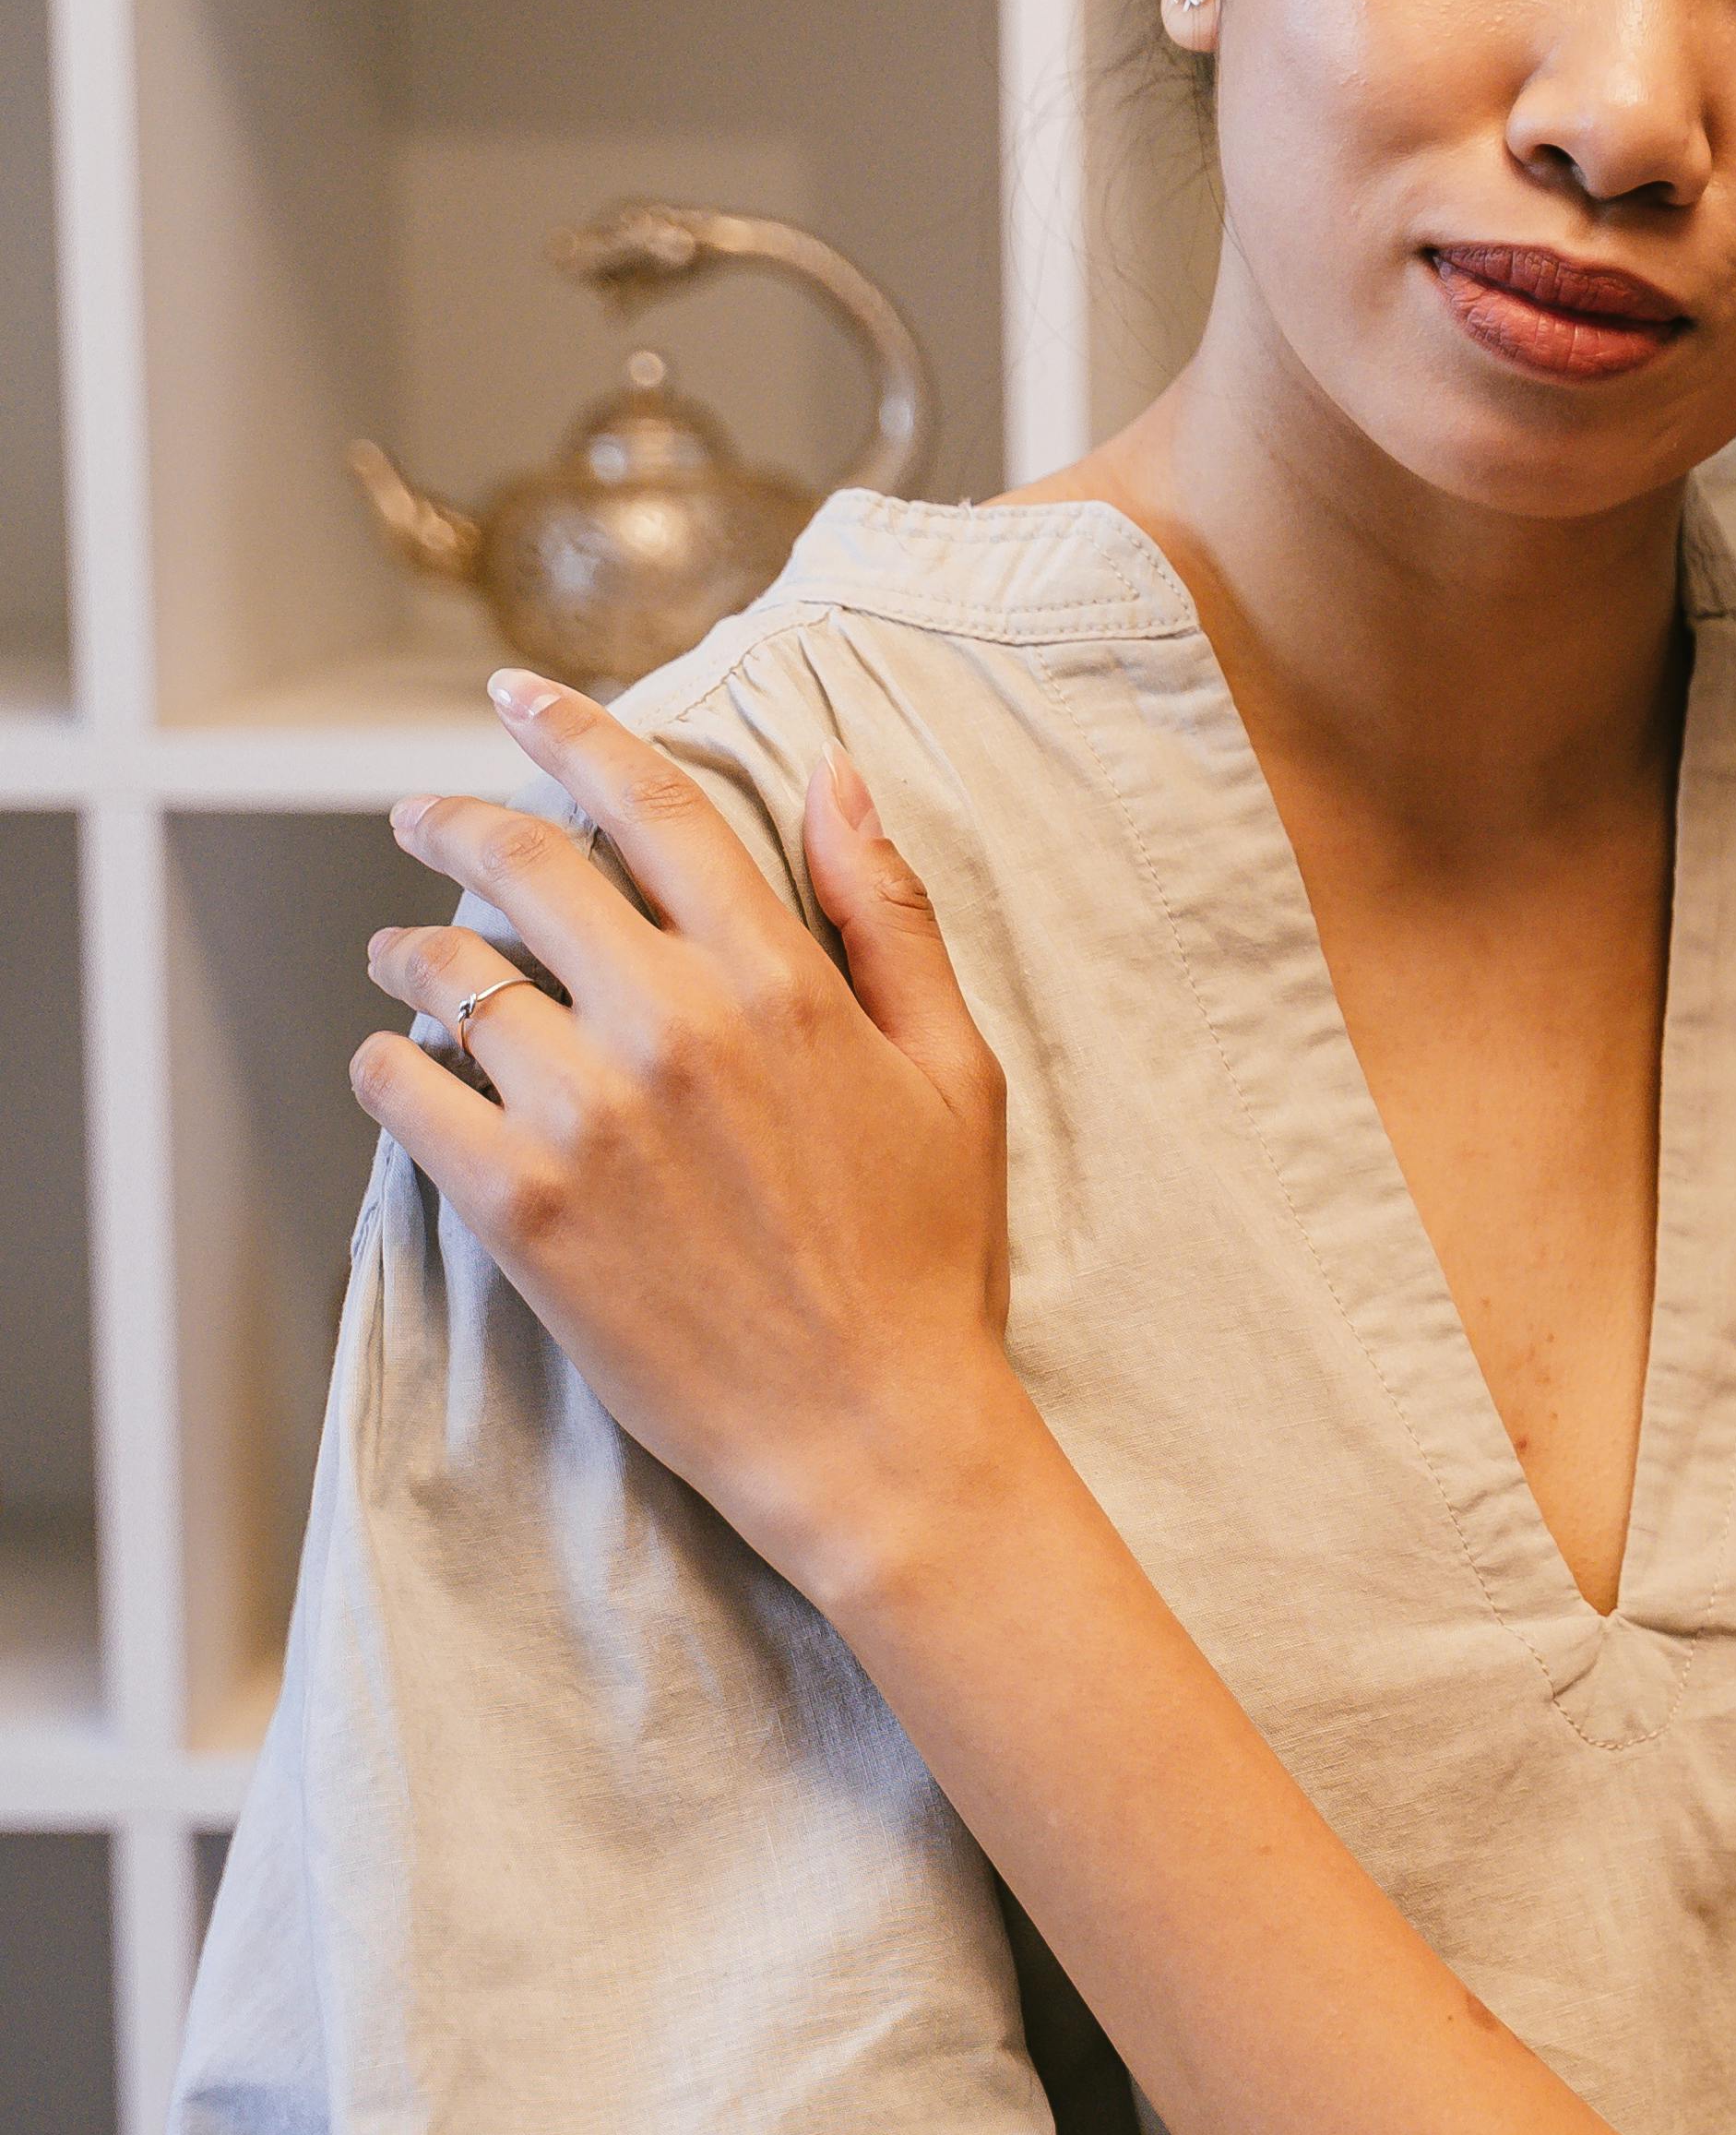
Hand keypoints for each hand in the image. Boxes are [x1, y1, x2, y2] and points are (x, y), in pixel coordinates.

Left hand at [357, 673, 1022, 1606]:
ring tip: (401, 954)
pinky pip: (406, 1093)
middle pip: (526, 866)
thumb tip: (836, 774)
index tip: (516, 696)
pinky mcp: (526, 1212)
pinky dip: (384, 1066)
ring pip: (450, 975)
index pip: (653, 808)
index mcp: (780, 983)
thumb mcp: (953, 1074)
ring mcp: (590, 1120)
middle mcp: (675, 1029)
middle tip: (423, 819)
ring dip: (410, 947)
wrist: (877, 1438)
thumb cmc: (928, 1264)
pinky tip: (394, 1067)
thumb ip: (887, 917)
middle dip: (457, 821)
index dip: (573, 732)